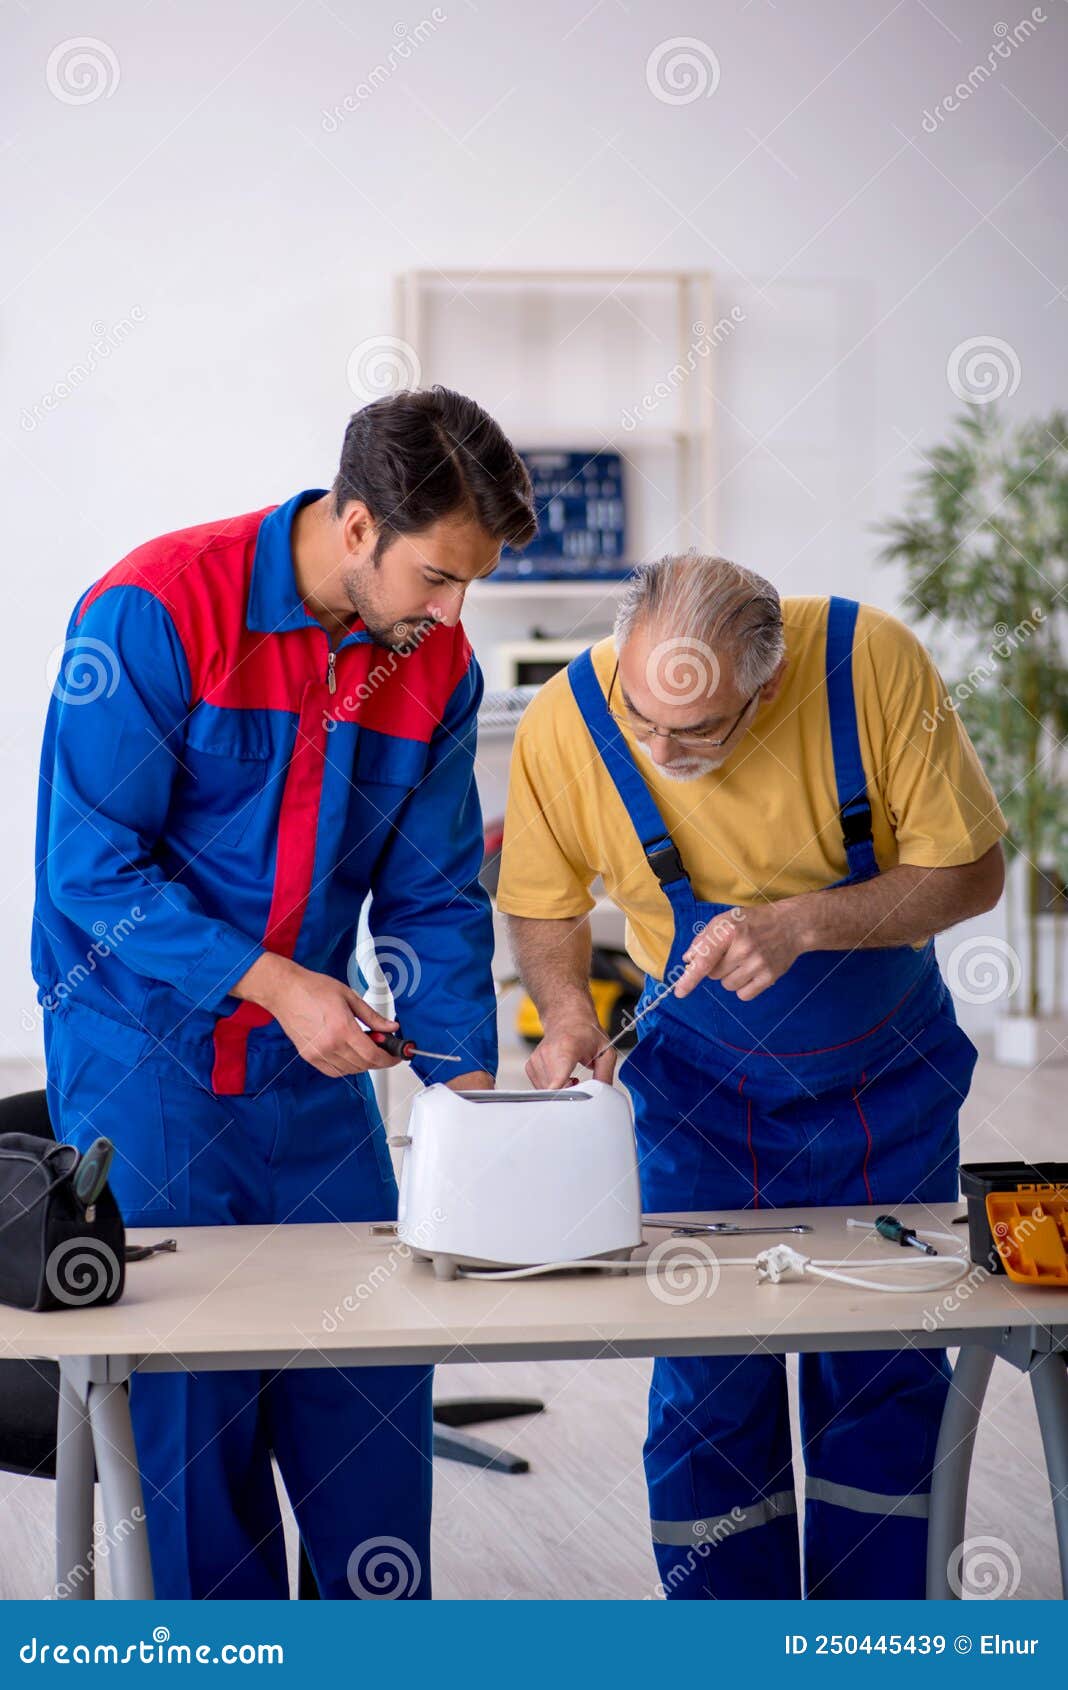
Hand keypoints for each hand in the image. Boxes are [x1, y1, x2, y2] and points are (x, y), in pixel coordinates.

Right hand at [236, 955, 403, 1077]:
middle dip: (379, 1059)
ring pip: (350, 1070)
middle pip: (364, 1064)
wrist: (285, 991)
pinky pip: (335, 1072)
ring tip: (365, 1045)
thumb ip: (373, 1016)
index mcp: (342, 1028)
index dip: (389, 1059)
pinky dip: (347, 1067)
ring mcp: (318, 1053)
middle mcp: (330, 1045)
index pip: (373, 1055)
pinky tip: (350, 1054)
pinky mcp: (309, 1056)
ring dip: (363, 1063)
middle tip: (383, 1046)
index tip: (396, 1056)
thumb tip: (391, 1027)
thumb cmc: (313, 989)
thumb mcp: (350, 997)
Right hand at [525, 1014, 616, 1088]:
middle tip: (578, 1081)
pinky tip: (560, 1075)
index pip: (557, 1081)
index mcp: (566, 1049)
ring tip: (569, 1076)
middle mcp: (547, 1053)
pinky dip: (551, 1085)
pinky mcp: (530, 1065)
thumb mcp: (605, 1051)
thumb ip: (605, 1074)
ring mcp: (536, 1059)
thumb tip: (603, 1093)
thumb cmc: (586, 1033)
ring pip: (546, 1091)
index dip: (564, 1095)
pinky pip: (540, 1087)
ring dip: (559, 1089)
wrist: (567, 1018)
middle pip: (553, 1090)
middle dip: (567, 1092)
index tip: (572, 1097)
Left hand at [675, 904, 803, 1001]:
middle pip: (713, 975)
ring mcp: (758, 963)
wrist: (791, 925)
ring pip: (727, 986)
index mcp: (729, 930)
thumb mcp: (726, 920)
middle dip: (716, 968)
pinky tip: (751, 972)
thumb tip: (688, 960)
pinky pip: (744, 995)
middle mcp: (744, 947)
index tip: (679, 992)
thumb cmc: (754, 922)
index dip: (690, 978)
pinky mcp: (770, 977)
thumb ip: (704, 938)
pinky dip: (743, 987)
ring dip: (730, 977)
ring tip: (743, 962)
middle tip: (731, 954)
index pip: (705, 959)